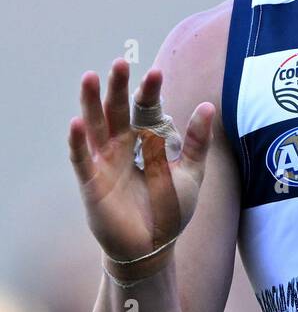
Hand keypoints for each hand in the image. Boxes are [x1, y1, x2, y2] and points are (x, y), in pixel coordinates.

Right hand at [68, 58, 213, 265]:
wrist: (154, 248)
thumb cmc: (169, 211)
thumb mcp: (190, 174)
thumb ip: (196, 142)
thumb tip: (208, 107)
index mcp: (144, 143)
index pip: (145, 110)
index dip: (149, 93)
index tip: (157, 73)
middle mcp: (121, 148)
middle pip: (116, 111)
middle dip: (117, 88)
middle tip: (120, 63)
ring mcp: (104, 164)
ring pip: (94, 127)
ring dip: (90, 103)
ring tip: (90, 77)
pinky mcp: (92, 184)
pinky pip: (81, 160)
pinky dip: (77, 143)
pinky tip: (75, 123)